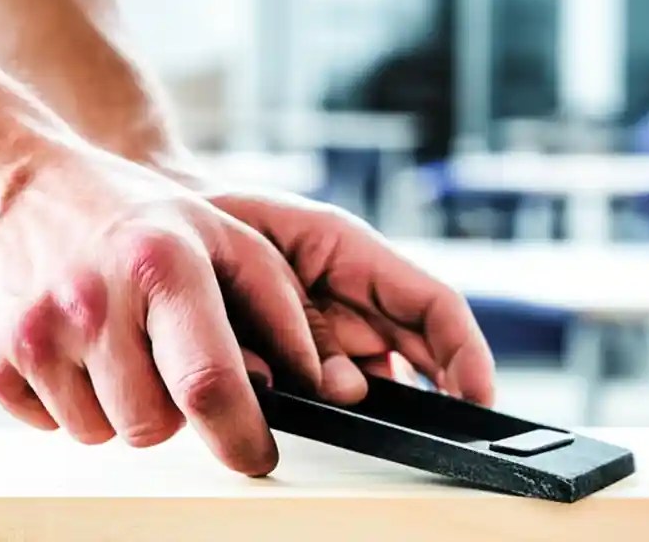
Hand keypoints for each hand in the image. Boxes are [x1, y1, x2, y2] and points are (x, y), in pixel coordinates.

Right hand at [0, 142, 327, 474]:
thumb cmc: (121, 212)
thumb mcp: (214, 232)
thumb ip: (275, 304)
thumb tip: (313, 383)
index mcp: (162, 264)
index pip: (210, 384)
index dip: (242, 436)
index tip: (257, 454)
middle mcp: (94, 301)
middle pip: (154, 426)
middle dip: (170, 409)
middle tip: (158, 355)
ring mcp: (35, 333)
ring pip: (102, 434)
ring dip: (117, 405)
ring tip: (108, 339)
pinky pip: (50, 425)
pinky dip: (67, 399)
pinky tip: (65, 342)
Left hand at [170, 173, 494, 407]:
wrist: (169, 213)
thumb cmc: (217, 217)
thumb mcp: (260, 256)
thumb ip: (305, 321)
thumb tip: (347, 388)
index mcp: (356, 252)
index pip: (435, 305)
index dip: (466, 353)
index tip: (478, 398)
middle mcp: (357, 290)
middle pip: (425, 347)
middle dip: (444, 391)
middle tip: (450, 435)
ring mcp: (338, 322)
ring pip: (383, 375)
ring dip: (385, 406)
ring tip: (374, 425)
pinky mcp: (311, 350)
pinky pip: (341, 386)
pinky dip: (343, 409)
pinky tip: (327, 418)